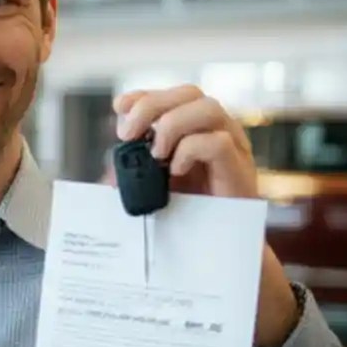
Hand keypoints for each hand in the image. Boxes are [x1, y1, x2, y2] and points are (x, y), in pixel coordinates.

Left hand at [113, 85, 300, 346]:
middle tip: (128, 134)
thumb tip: (106, 175)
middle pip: (190, 92)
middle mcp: (217, 132)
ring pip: (209, 107)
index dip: (145, 95)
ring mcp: (233, 149)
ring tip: (154, 153)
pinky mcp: (240, 171)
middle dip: (153, 105)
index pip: (173, 95)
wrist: (219, 254)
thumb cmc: (187, 219)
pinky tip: (174, 171)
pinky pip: (219, 142)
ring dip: (172, 124)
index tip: (118, 108)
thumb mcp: (151, 192)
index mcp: (194, 131)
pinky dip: (191, 149)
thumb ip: (133, 177)